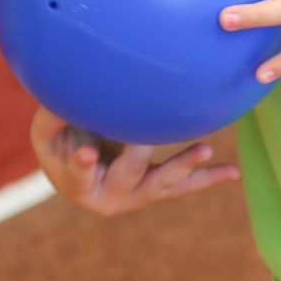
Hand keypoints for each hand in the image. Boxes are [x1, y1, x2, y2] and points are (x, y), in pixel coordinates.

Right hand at [29, 107, 238, 216]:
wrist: (75, 173)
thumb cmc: (58, 145)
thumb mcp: (47, 132)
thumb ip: (53, 115)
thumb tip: (67, 82)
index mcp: (77, 183)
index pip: (79, 173)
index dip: (81, 164)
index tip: (85, 153)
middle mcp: (109, 198)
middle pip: (127, 175)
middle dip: (138, 157)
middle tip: (145, 139)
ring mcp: (137, 197)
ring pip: (162, 184)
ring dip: (184, 166)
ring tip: (204, 150)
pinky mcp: (156, 190)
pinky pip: (182, 186)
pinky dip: (207, 177)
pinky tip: (232, 173)